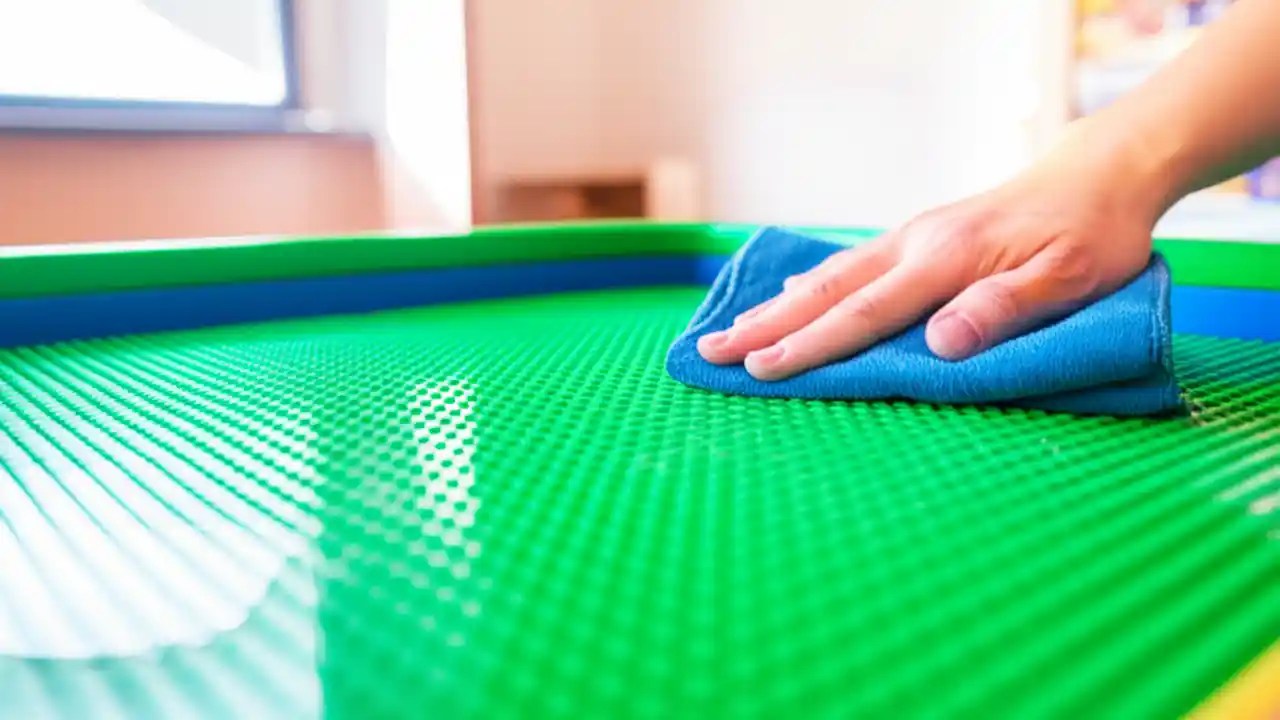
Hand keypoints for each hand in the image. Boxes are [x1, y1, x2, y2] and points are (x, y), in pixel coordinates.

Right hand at [697, 136, 1163, 380]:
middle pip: (827, 293)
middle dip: (766, 328)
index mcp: (945, 261)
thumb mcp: (1069, 280)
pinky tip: (791, 297)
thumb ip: (1003, 310)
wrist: (1097, 176)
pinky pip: (849, 266)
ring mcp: (911, 238)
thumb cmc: (1091, 236)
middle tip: (710, 352)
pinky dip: (810, 286)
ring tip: (731, 332)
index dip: (810, 346)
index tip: (760, 369)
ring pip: (830, 277)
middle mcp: (914, 245)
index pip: (865, 314)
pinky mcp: (918, 239)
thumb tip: (939, 345)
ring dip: (778, 309)